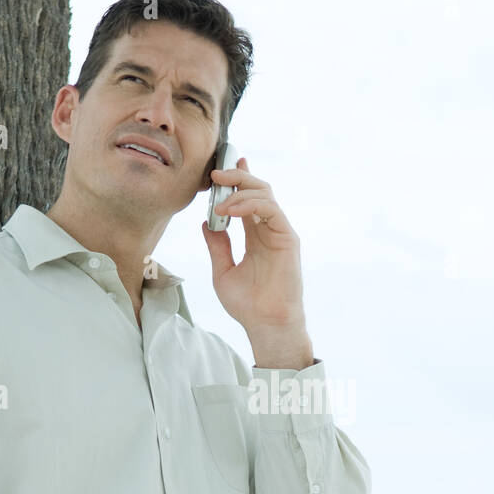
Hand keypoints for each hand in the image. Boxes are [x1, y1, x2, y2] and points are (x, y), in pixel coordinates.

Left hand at [201, 157, 305, 335]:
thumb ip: (217, 245)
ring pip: (264, 193)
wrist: (265, 323)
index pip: (248, 199)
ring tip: (218, 200)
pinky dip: (249, 204)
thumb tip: (206, 222)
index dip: (237, 180)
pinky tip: (230, 211)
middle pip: (257, 189)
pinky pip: (270, 208)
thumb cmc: (247, 304)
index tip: (219, 169)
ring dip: (239, 190)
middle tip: (214, 174)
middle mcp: (269, 230)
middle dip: (236, 177)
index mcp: (256, 236)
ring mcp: (280, 232)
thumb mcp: (222, 271)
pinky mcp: (288, 237)